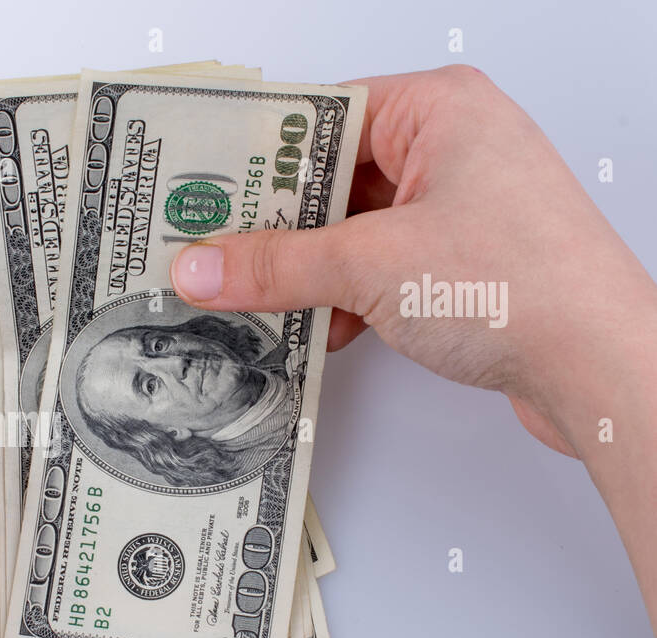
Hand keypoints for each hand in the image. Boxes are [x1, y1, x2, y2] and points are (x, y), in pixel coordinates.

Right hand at [171, 64, 656, 634]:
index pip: (319, 113)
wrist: (600, 366)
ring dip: (304, 270)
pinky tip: (315, 330)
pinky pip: (377, 266)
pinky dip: (342, 297)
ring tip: (250, 298)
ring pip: (350, 228)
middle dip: (272, 224)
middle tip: (208, 250)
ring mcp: (457, 206)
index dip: (255, 154)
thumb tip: (201, 265)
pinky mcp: (459, 262)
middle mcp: (450, 148)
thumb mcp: (372, 266)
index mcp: (438, 110)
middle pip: (330, 175)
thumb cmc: (523, 286)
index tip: (196, 186)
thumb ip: (276, 266)